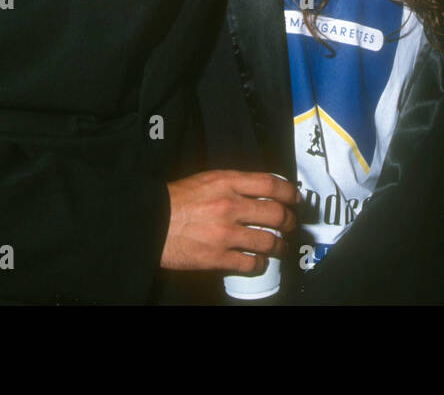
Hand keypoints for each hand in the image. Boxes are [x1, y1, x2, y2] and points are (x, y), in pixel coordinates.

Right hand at [160, 170, 299, 272]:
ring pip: (268, 241)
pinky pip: (250, 262)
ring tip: (279, 246)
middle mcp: (229, 206)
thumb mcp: (206, 180)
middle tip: (290, 225)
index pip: (271, 184)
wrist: (149, 222)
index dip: (289, 193)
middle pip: (276, 214)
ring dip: (279, 246)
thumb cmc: (175, 201)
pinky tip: (258, 261)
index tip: (294, 199)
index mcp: (227, 183)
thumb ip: (234, 183)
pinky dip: (259, 263)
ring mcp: (224, 233)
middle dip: (289, 221)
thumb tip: (261, 190)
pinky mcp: (217, 257)